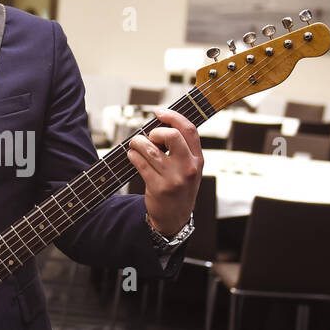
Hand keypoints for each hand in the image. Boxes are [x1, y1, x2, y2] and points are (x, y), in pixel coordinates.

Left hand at [127, 107, 202, 235]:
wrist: (174, 217)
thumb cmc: (179, 187)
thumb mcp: (189, 168)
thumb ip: (182, 148)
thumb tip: (161, 123)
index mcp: (197, 159)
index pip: (189, 130)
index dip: (173, 116)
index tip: (159, 112)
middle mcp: (188, 168)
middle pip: (171, 136)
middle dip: (155, 132)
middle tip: (150, 139)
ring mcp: (173, 178)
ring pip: (150, 149)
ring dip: (138, 143)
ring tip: (136, 146)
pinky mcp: (158, 187)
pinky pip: (140, 163)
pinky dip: (132, 156)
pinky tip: (132, 156)